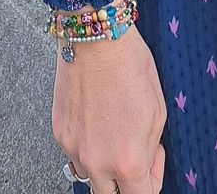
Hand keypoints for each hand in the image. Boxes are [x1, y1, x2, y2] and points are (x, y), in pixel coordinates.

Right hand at [53, 22, 166, 193]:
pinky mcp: (59, 132)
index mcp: (127, 161)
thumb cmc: (129, 65)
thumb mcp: (157, 111)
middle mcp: (96, 162)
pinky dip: (86, 143)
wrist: (95, 37)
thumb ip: (150, 148)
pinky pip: (73, 152)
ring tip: (112, 132)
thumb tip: (144, 162)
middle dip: (123, 183)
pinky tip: (95, 116)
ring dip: (102, 165)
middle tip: (131, 156)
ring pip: (88, 176)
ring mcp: (73, 149)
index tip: (154, 160)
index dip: (154, 180)